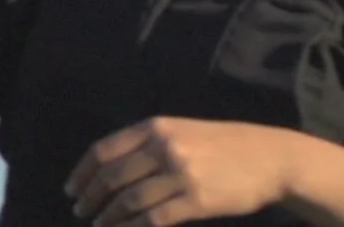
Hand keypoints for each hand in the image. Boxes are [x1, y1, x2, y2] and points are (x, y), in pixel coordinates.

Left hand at [67, 118, 299, 224]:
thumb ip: (146, 144)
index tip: (71, 189)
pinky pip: (153, 218)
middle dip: (90, 197)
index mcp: (154, 127)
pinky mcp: (196, 200)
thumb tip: (109, 168)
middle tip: (81, 211)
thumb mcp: (181, 131)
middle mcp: (163, 147)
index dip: (82, 173)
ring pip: (129, 200)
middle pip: (112, 177)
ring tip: (100, 225)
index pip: (103, 151)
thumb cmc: (223, 145)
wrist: (272, 158)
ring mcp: (180, 174)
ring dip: (108, 216)